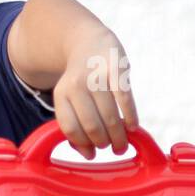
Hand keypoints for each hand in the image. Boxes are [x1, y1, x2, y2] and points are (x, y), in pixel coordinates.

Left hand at [52, 26, 138, 159]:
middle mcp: (77, 84)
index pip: (70, 127)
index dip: (82, 144)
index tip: (93, 153)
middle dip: (104, 143)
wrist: (87, 41)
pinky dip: (131, 117)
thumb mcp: (69, 98)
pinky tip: (133, 127)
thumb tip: (88, 155)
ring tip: (122, 144)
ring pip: (110, 116)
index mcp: (61, 93)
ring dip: (119, 137)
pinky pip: (125, 99)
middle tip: (112, 149)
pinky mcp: (116, 68)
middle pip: (92, 125)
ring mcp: (97, 76)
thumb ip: (75, 123)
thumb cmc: (82, 80)